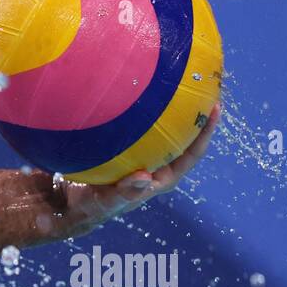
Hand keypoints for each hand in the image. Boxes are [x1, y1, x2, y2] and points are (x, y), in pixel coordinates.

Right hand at [55, 103, 220, 237]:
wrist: (72, 204)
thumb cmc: (92, 204)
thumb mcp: (106, 201)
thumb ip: (124, 193)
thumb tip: (143, 179)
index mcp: (161, 179)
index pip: (190, 155)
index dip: (204, 134)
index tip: (214, 109)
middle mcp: (158, 166)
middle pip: (184, 138)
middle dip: (195, 115)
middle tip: (205, 87)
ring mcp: (144, 157)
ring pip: (165, 131)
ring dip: (173, 110)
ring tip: (180, 82)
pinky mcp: (128, 150)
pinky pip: (143, 127)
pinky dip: (145, 110)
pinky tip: (139, 89)